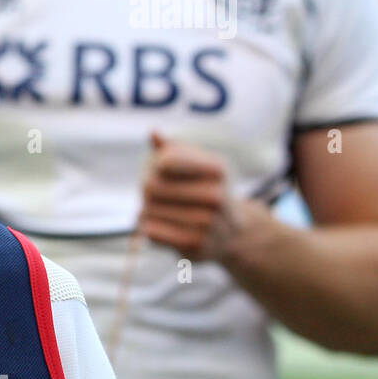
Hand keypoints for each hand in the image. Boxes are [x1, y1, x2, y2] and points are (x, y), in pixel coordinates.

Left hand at [138, 131, 262, 262]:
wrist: (231, 234)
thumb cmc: (204, 191)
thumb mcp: (196, 165)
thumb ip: (171, 149)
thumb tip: (153, 133)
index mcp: (217, 169)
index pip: (165, 162)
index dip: (155, 165)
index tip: (161, 169)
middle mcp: (216, 196)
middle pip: (151, 186)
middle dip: (146, 188)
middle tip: (152, 193)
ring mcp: (207, 222)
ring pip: (148, 210)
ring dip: (146, 210)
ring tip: (159, 210)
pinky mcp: (195, 244)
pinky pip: (151, 231)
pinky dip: (147, 226)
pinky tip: (158, 224)